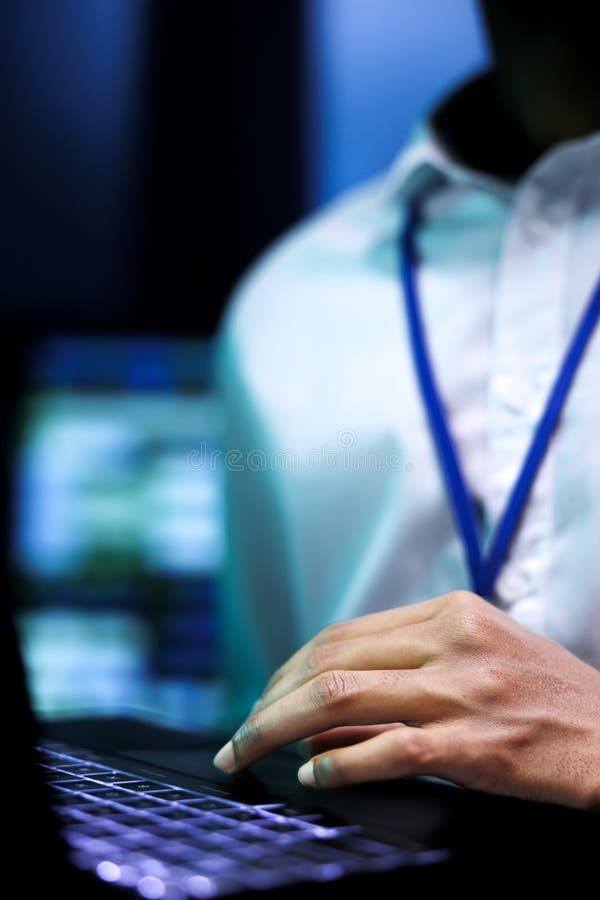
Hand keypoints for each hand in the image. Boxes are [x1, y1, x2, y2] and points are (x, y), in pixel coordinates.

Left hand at [213, 591, 599, 808]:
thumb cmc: (549, 699)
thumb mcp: (482, 654)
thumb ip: (410, 665)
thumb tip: (328, 709)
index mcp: (449, 613)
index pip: (343, 633)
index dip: (290, 667)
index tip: (265, 697)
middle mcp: (450, 641)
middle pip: (330, 660)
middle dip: (270, 698)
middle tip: (240, 732)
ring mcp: (462, 692)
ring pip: (341, 698)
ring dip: (279, 728)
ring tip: (249, 752)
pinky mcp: (474, 745)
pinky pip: (387, 749)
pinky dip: (340, 764)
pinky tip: (315, 778)